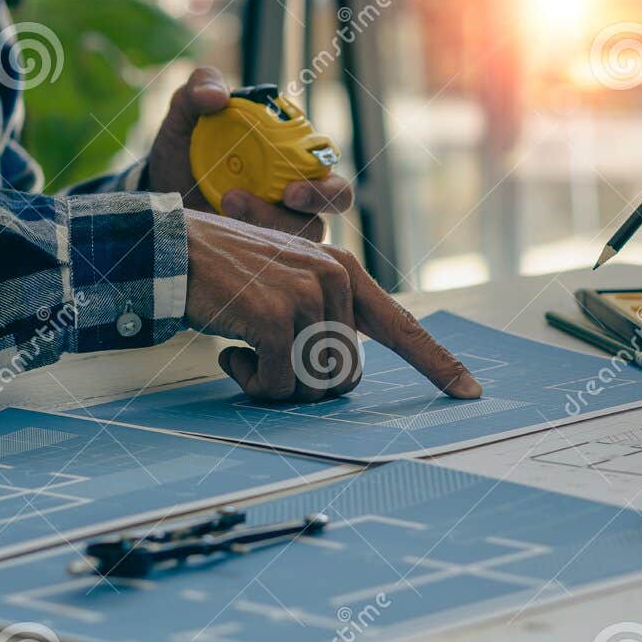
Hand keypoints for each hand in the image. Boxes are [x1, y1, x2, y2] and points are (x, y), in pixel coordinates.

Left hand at [147, 67, 353, 240]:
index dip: (321, 183)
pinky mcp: (257, 248)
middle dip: (317, 204)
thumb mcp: (184, 113)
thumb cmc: (184, 146)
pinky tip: (224, 235)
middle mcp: (295, 190)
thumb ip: (198, 86)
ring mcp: (277, 221)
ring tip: (227, 206)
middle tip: (286, 199)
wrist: (158, 187)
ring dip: (269, 223)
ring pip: (302, 235)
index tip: (290, 190)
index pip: (326, 166)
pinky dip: (252, 251)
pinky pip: (271, 256)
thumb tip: (217, 96)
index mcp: (291, 153)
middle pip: (334, 203)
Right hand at [184, 209, 481, 402]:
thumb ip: (323, 316)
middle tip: (266, 357)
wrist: (171, 250)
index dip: (437, 363)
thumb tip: (340, 371)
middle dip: (306, 382)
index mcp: (343, 273)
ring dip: (277, 383)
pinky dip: (253, 382)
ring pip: (314, 383)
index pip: (402, 326)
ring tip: (247, 348)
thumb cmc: (225, 276)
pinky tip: (230, 351)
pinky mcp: (276, 316)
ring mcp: (307, 296)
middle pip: (346, 374)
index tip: (470, 391)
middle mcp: (334, 279)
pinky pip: (279, 384)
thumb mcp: (286, 283)